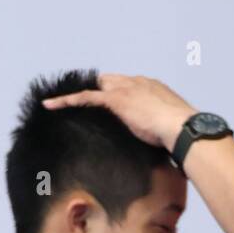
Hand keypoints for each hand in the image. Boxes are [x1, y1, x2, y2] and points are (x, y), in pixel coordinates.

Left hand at [41, 73, 196, 151]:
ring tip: (64, 104)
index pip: (130, 86)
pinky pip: (84, 97)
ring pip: (96, 88)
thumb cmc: (183, 135)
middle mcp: (138, 83)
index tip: (116, 106)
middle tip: (92, 106)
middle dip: (101, 90)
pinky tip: (50, 106)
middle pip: (111, 81)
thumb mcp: (171, 130)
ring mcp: (126, 89)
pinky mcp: (115, 100)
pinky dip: (66, 101)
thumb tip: (165, 151)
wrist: (183, 129)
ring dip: (82, 96)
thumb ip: (162, 132)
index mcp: (153, 88)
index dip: (120, 94)